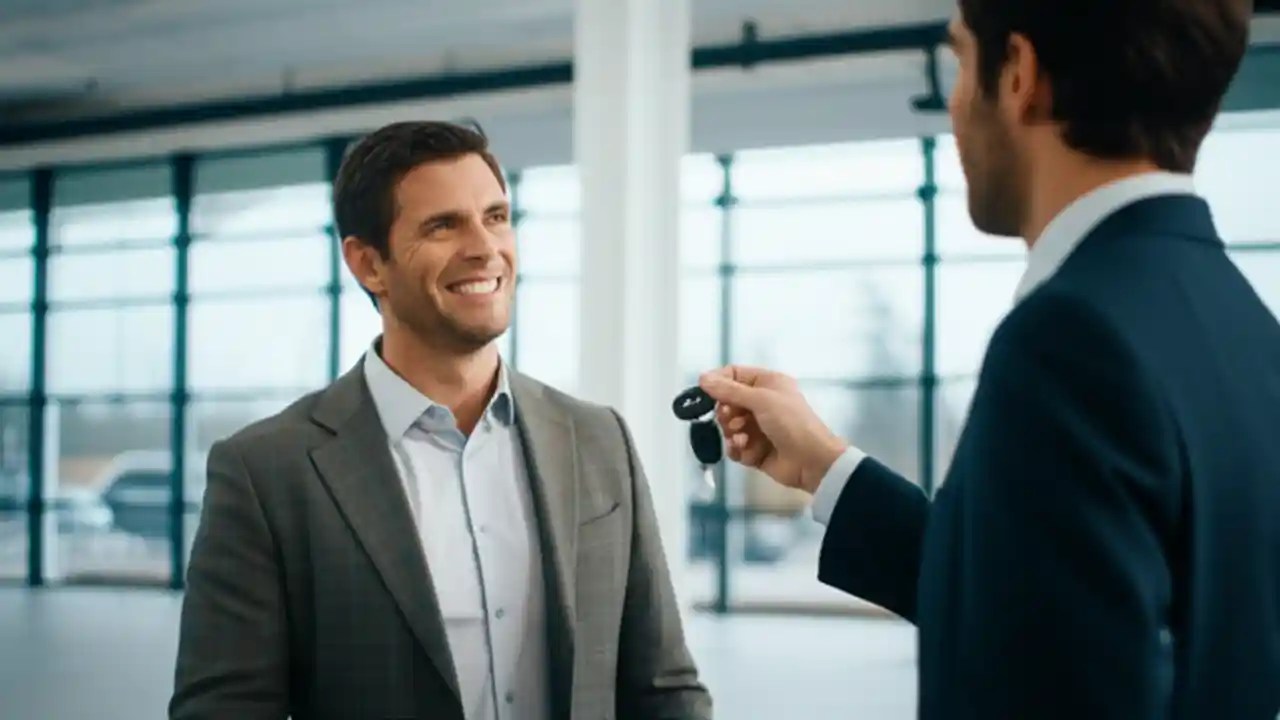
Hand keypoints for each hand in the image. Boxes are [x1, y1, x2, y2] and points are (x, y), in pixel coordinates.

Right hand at [698, 365, 847, 494]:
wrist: (811, 461)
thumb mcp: (761, 400)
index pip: (734, 375)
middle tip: (731, 419)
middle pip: (727, 402)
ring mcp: (758, 427)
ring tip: (743, 438)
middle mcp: (761, 403)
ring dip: (732, 432)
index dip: (718, 382)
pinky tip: (746, 450)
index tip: (703, 392)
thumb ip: (730, 390)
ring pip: (728, 426)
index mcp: (767, 383)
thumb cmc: (790, 422)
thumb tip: (703, 378)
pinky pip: (734, 446)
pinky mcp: (755, 449)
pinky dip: (737, 448)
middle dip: (726, 412)